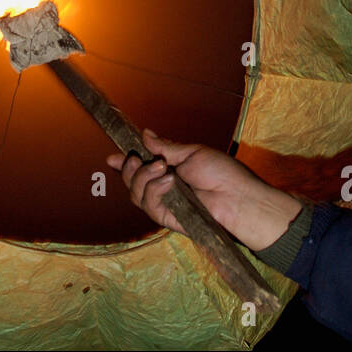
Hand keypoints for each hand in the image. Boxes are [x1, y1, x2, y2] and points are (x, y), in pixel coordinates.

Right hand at [105, 129, 300, 250]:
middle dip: (129, 167)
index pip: (140, 167)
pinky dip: (153, 190)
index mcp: (169, 170)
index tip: (112, 156)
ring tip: (163, 169)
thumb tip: (145, 134)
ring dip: (143, 177)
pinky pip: (147, 204)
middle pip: (131, 181)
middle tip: (138, 159)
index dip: (124, 163)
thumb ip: (165, 148)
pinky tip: (169, 181)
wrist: (238, 198)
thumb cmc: (223, 174)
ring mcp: (164, 203)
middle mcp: (163, 188)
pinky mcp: (167, 217)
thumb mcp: (191, 153)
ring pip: (135, 193)